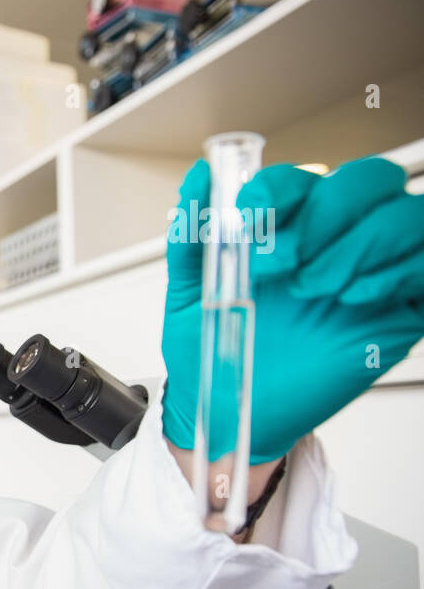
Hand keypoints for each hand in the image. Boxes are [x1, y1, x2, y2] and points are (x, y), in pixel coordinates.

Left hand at [161, 157, 423, 463]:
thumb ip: (192, 235)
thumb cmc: (211, 351)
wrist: (230, 411)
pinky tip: (352, 298)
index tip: (250, 222)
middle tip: (286, 262)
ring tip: (315, 288)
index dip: (279, 190)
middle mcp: (333, 241)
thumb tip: (200, 178)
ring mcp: (371, 272)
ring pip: (407, 214)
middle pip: (367, 181)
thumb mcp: (188, 294)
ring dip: (362, 243)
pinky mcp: (400, 311)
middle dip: (327, 212)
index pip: (300, 179)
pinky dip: (396, 272)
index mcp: (284, 227)